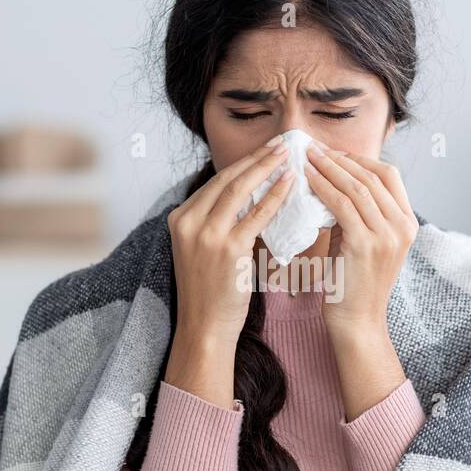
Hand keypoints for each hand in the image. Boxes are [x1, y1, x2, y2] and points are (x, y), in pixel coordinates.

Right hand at [166, 136, 292, 348]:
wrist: (204, 327)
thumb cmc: (211, 292)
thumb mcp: (204, 250)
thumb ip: (218, 223)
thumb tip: (251, 197)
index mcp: (179, 219)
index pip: (216, 182)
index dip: (243, 164)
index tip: (265, 151)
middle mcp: (188, 221)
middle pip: (226, 179)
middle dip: (256, 158)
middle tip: (281, 143)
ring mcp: (205, 234)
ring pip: (239, 190)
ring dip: (266, 168)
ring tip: (287, 155)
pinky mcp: (226, 249)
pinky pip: (256, 215)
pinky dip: (275, 196)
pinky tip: (290, 183)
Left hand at [303, 141, 417, 336]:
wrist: (357, 322)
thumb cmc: (353, 284)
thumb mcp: (363, 242)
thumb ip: (357, 215)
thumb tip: (332, 183)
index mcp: (407, 224)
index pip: (389, 176)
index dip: (360, 160)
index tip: (333, 153)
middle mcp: (403, 227)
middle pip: (374, 176)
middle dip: (342, 159)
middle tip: (315, 148)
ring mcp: (388, 235)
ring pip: (358, 187)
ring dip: (330, 168)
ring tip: (308, 157)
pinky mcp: (366, 244)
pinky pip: (343, 205)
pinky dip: (324, 187)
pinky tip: (308, 178)